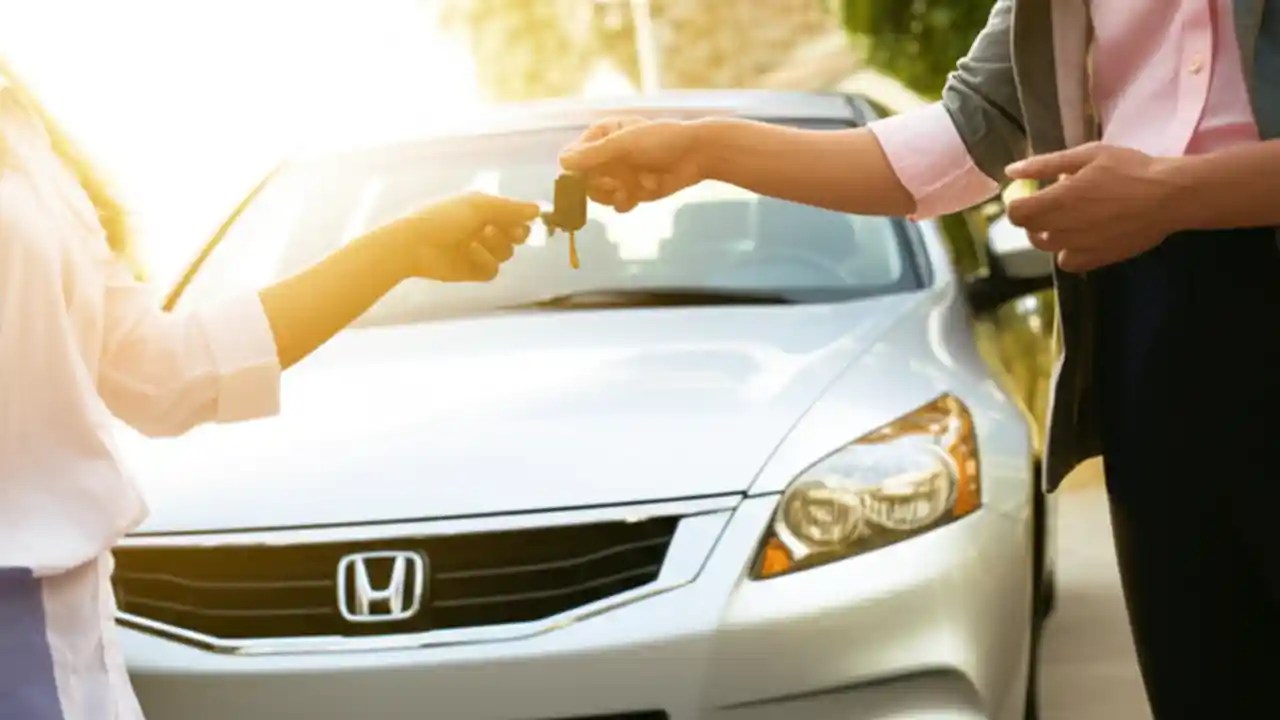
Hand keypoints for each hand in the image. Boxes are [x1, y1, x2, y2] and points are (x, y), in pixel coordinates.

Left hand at [372, 192, 539, 281]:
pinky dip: (483, 263)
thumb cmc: (444, 218)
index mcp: (484, 209)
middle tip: (497, 232)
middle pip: (516, 237)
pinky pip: (492, 271)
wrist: (414, 244)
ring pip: (506, 254)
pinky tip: (469, 255)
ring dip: (494, 247)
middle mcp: (484, 229)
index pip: (515, 216)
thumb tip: (538, 210)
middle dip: (510, 235)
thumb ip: (510, 208)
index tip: (520, 224)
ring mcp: (479, 251)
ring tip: (474, 241)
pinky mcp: (472, 271)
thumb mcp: (479, 206)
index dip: (520, 221)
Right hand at [559, 117, 704, 211]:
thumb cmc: (661, 140)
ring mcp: (616, 174)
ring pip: (597, 195)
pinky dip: (626, 202)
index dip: (580, 170)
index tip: (595, 174)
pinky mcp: (629, 191)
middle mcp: (605, 155)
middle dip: (601, 184)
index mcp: (600, 134)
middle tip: (619, 181)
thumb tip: (562, 162)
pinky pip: (615, 205)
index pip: (573, 157)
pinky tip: (642, 191)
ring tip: (634, 186)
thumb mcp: (624, 144)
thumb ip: (593, 154)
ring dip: (615, 194)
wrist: (695, 156)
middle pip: (582, 180)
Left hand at [1004, 143, 1181, 272]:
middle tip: (1054, 201)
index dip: (1017, 203)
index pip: (1016, 213)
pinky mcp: (1095, 260)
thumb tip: (1010, 171)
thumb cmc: (1128, 170)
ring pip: (1046, 247)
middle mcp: (1061, 229)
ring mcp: (1078, 248)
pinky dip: (1068, 251)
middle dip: (1034, 216)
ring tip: (1071, 216)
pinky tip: (1082, 236)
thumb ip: (1045, 164)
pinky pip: (1067, 262)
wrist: (1168, 197)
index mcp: (1055, 202)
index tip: (1029, 193)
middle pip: (1029, 231)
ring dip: (1049, 232)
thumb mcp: (1086, 156)